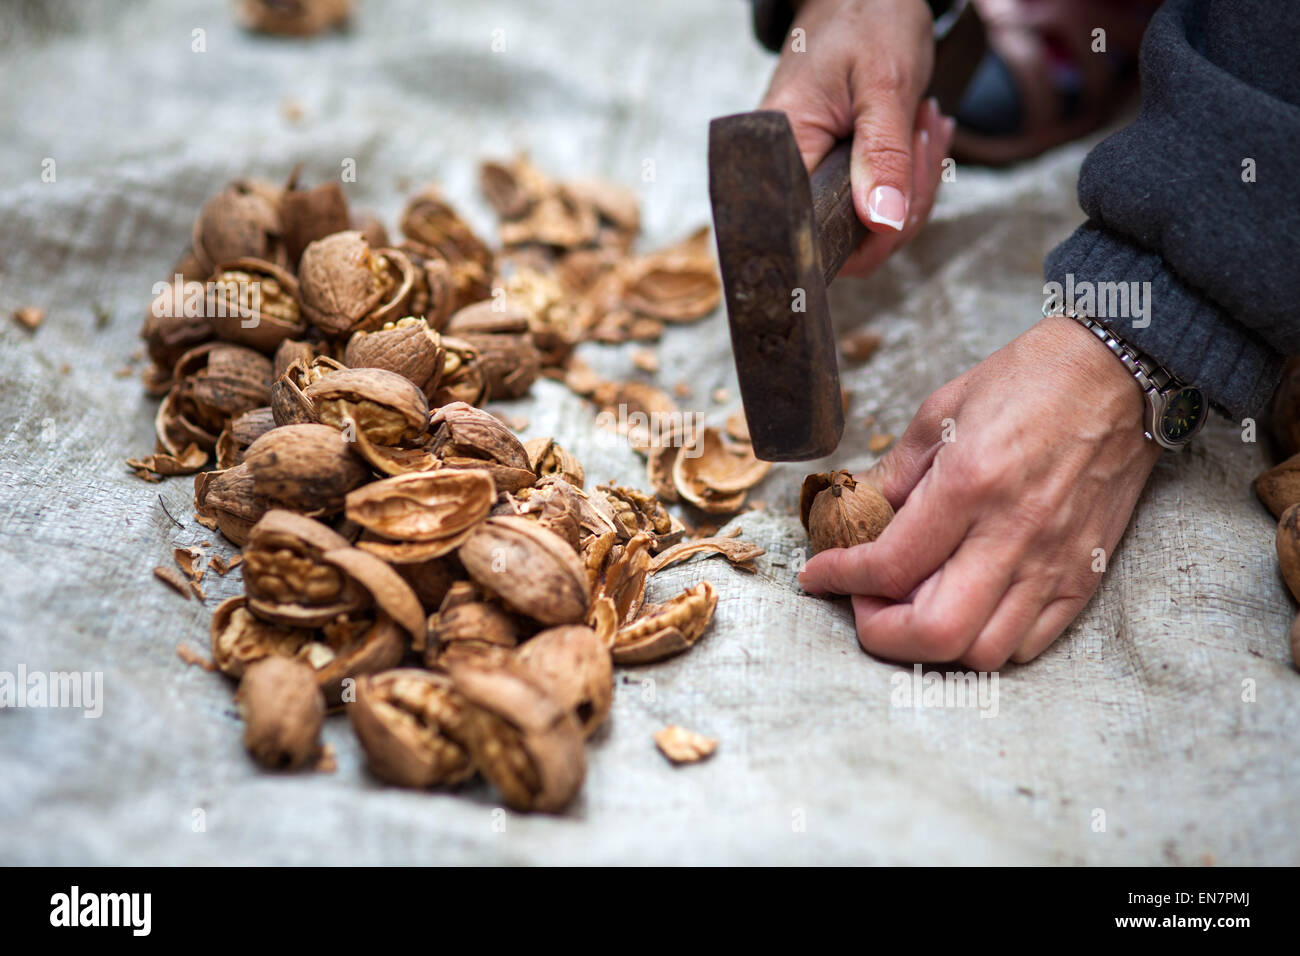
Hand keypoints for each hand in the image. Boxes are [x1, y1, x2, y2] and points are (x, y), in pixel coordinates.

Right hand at [759, 0, 953, 275]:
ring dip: (914, 186)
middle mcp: (789, 171)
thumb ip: (884, 155)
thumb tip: (882, 223)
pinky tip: (920, 134)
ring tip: (924, 126)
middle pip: (846, 240)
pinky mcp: (835, 174)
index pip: (808, 233)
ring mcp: (813, 175)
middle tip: (924, 138)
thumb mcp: (887, 85)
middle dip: (903, 205)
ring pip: (870, 228)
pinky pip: (876, 205)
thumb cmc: (867, 19)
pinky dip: (911, 178)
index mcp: (784, 148)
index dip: (862, 238)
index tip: (904, 196)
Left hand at [798, 315, 1161, 668]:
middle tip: (863, 602)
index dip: (840, 579)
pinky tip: (962, 607)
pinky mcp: (1083, 576)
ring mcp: (1054, 562)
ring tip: (912, 604)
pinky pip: (1029, 644)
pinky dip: (985, 640)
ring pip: (985, 652)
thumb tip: (851, 515)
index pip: (891, 565)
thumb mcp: (940, 411)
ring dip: (933, 643)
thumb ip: (893, 474)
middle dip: (881, 632)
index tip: (819, 574)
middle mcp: (1014, 533)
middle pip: (937, 632)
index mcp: (970, 484)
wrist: (1118, 375)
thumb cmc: (1028, 382)